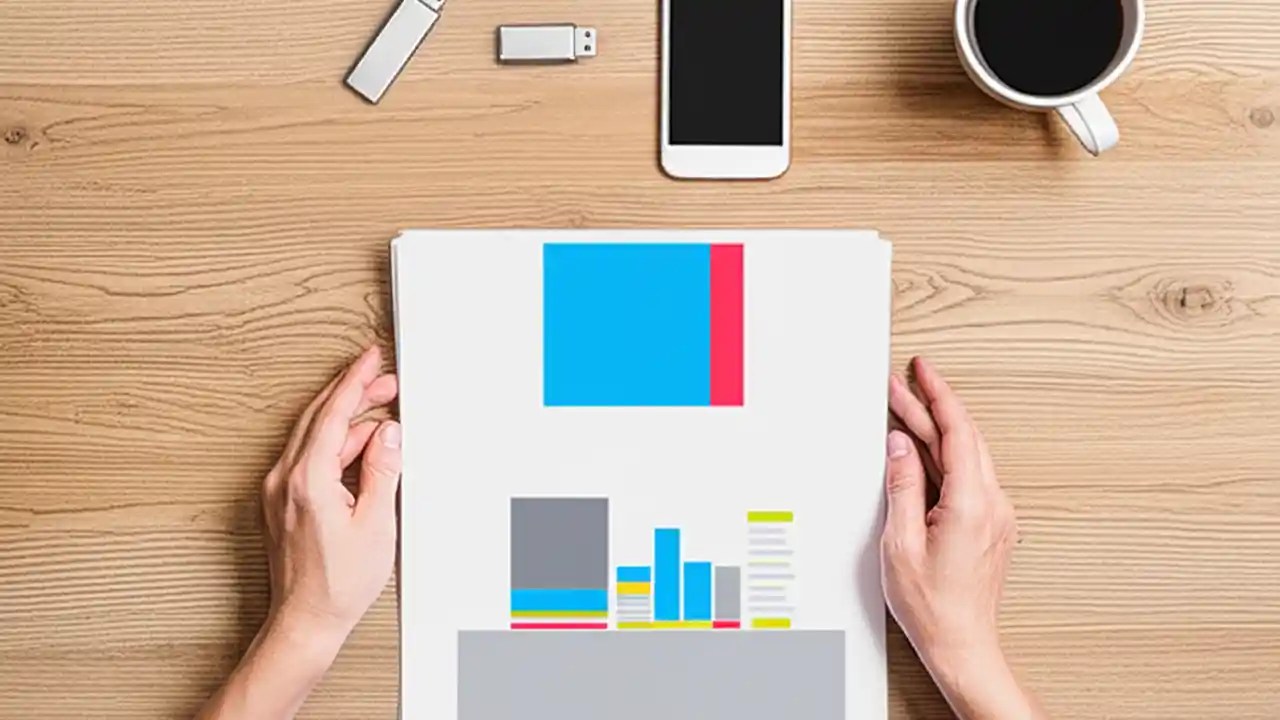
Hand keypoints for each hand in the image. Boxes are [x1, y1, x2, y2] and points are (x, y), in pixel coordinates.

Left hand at [262, 344, 401, 648]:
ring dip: (346, 420)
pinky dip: (335, 444)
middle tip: (385, 380)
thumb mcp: (376, 523)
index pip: (332, 414)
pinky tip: (360, 446)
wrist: (306, 620)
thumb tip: (388, 433)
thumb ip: (382, 470)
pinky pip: (308, 457)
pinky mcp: (282, 501)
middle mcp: (285, 479)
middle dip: (353, 393)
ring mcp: (279, 490)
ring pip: (313, 436)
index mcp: (308, 480)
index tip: (370, 359)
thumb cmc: (338, 583)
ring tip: (382, 414)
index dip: (355, 381)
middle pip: (319, 417)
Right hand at [883, 357, 1043, 719]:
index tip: (922, 372)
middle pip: (962, 438)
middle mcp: (992, 506)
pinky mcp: (992, 526)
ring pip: (966, 456)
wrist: (962, 645)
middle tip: (901, 386)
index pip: (957, 431)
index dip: (938, 395)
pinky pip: (968, 476)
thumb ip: (901, 486)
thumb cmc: (933, 607)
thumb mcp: (900, 543)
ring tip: (905, 413)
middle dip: (931, 407)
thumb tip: (900, 444)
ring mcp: (996, 516)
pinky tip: (922, 454)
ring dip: (937, 431)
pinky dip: (944, 457)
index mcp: (972, 505)